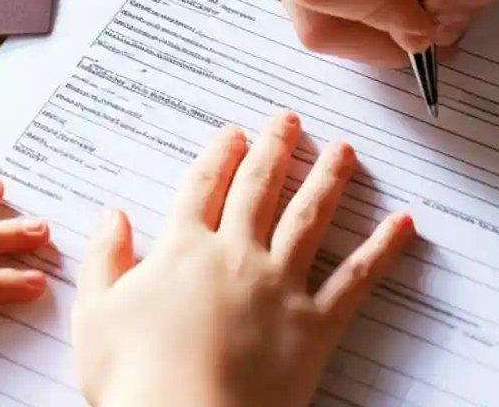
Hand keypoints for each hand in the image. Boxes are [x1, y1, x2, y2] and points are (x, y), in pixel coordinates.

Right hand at [72, 112, 414, 406]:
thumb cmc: (136, 380)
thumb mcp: (96, 315)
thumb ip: (105, 260)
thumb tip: (111, 215)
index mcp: (183, 250)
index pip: (203, 187)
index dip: (219, 155)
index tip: (235, 132)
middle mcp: (236, 256)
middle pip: (258, 189)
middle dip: (275, 148)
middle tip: (289, 119)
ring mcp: (279, 287)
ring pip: (308, 219)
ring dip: (327, 179)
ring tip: (343, 150)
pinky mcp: (315, 326)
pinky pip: (355, 279)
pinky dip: (381, 249)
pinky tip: (401, 224)